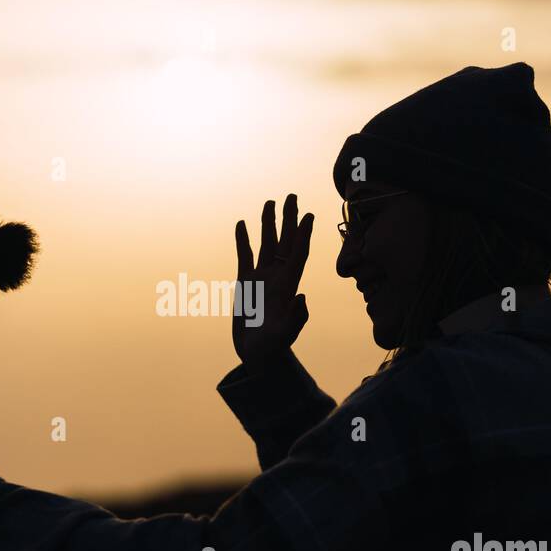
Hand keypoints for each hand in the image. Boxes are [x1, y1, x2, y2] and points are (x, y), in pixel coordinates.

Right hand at [232, 193, 314, 365]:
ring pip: (267, 245)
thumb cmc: (274, 347)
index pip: (298, 254)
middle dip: (289, 219)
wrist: (257, 354)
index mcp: (289, 286)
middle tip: (292, 196)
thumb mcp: (286, 335)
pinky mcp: (245, 283)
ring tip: (270, 203)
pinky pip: (245, 256)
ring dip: (269, 224)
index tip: (308, 215)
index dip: (303, 235)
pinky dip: (244, 240)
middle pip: (285, 242)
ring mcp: (262, 278)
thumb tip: (302, 297)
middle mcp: (278, 277)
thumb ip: (295, 317)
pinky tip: (242, 224)